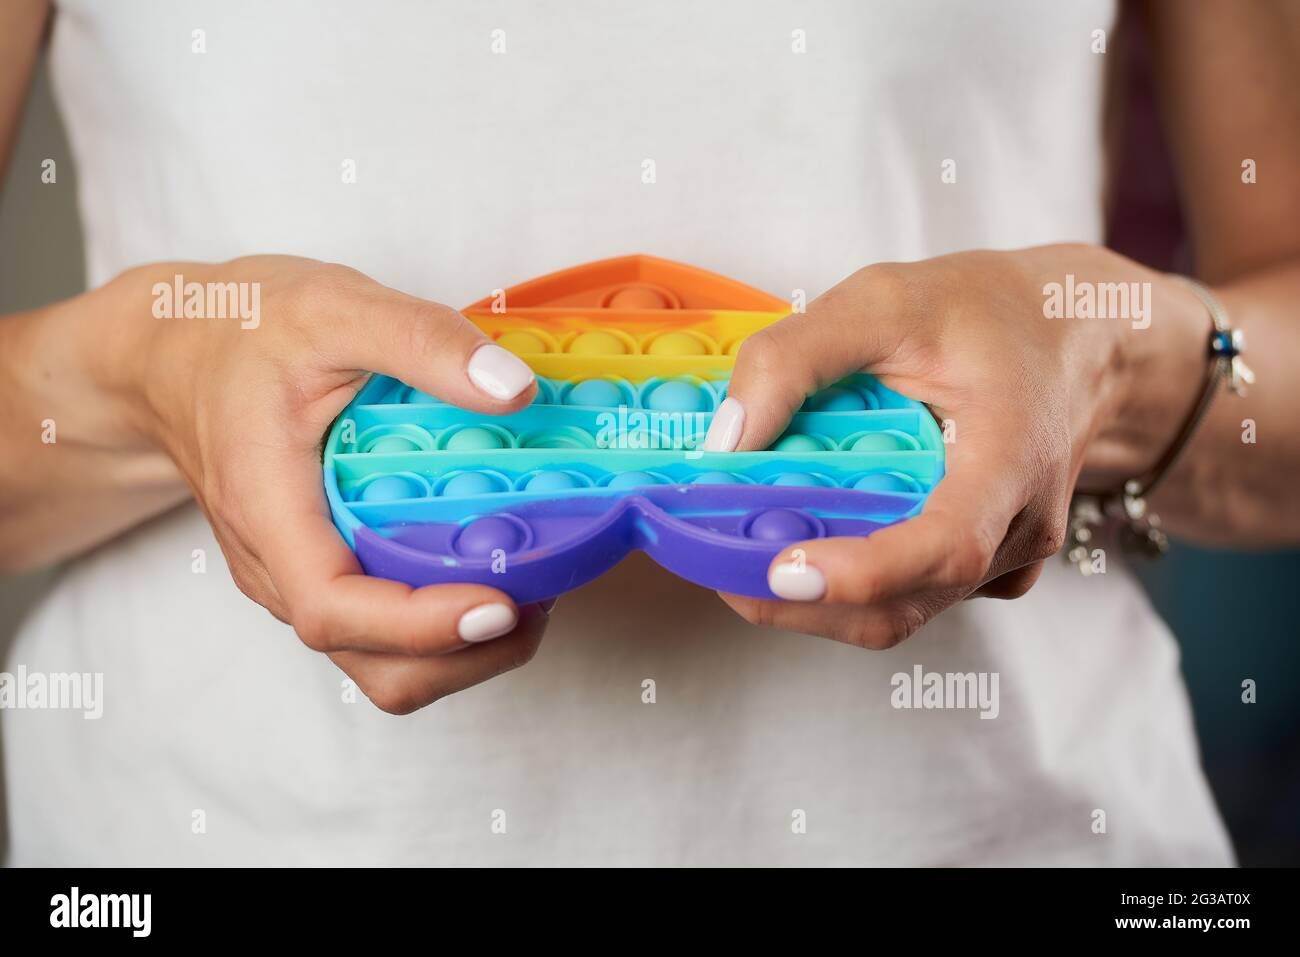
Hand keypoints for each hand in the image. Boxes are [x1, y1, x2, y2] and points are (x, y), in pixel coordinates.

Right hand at [99, 255, 549, 712]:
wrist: (176, 350)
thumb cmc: (242, 330)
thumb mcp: (334, 307)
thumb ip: (423, 340)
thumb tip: (516, 391)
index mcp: (269, 513)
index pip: (335, 612)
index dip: (422, 627)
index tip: (503, 603)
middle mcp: (279, 567)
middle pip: (376, 665)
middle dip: (468, 653)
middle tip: (543, 592)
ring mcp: (300, 577)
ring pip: (386, 661)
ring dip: (466, 649)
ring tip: (532, 586)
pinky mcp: (323, 569)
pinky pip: (386, 629)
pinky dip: (448, 623)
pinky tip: (492, 565)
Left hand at [704, 245, 1206, 646]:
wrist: (1074, 331)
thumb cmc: (991, 310)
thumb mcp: (885, 299)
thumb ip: (797, 357)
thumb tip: (726, 439)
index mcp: (1011, 458)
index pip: (948, 548)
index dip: (863, 573)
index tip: (785, 569)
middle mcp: (1018, 526)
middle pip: (907, 603)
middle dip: (804, 605)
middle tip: (718, 567)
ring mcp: (1006, 556)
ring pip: (901, 609)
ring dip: (815, 597)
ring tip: (743, 548)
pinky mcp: (986, 565)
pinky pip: (911, 594)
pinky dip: (846, 583)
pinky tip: (801, 534)